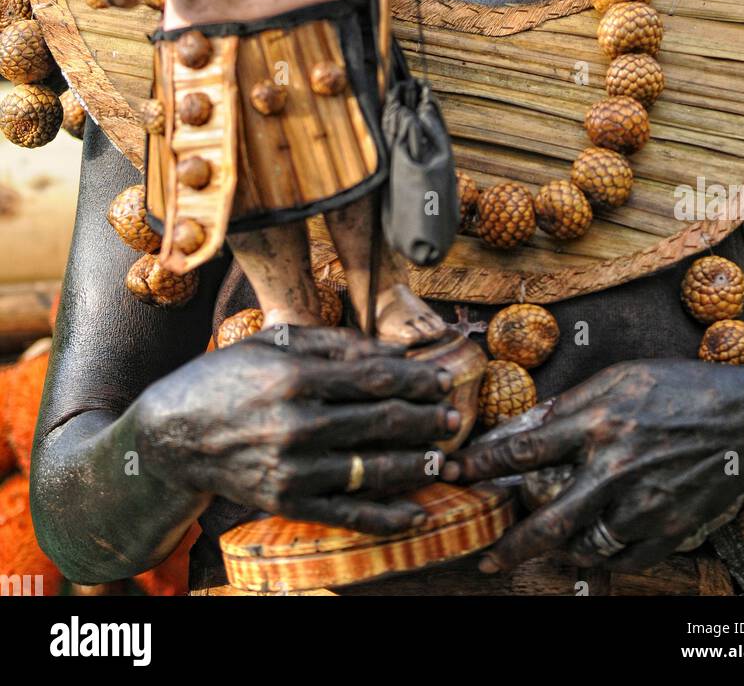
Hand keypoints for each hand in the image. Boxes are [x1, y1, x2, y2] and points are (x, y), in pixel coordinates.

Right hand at [135, 325, 459, 535]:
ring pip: (370, 469)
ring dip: (416, 465)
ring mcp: (292, 468)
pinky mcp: (285, 502)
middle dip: (426, 421)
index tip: (444, 380)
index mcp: (295, 377)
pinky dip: (384, 516)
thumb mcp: (271, 343)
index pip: (374, 379)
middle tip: (456, 419)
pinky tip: (415, 512)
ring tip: (444, 459)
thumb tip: (389, 350)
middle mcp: (297, 424)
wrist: (171, 434)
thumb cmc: (224, 377)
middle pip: (380, 423)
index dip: (416, 380)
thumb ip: (331, 343)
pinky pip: (345, 513)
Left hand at [443, 359, 743, 572]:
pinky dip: (604, 558)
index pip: (523, 450)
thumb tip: (524, 427)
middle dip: (511, 545)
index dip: (482, 466)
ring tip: (544, 551)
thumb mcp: (620, 377)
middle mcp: (615, 466)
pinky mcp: (669, 529)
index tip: (456, 475)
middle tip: (486, 561)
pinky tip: (593, 552)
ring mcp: (643, 503)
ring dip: (560, 552)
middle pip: (548, 519)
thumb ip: (570, 406)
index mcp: (597, 421)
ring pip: (585, 546)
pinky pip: (624, 559)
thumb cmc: (680, 389)